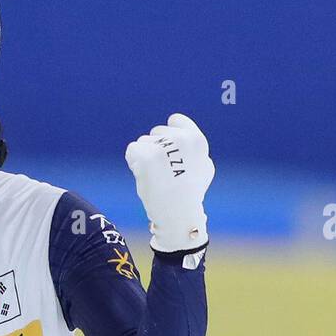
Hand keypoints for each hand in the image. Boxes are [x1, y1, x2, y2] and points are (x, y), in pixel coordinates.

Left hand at [125, 112, 213, 252]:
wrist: (178, 214)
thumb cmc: (190, 193)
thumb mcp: (203, 166)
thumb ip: (193, 147)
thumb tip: (182, 130)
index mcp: (196, 139)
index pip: (174, 120)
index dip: (168, 137)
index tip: (170, 155)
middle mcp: (181, 139)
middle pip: (156, 132)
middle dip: (156, 148)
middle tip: (164, 171)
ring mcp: (163, 148)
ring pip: (143, 142)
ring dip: (144, 157)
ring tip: (157, 177)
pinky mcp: (146, 157)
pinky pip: (131, 150)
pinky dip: (134, 163)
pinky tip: (145, 177)